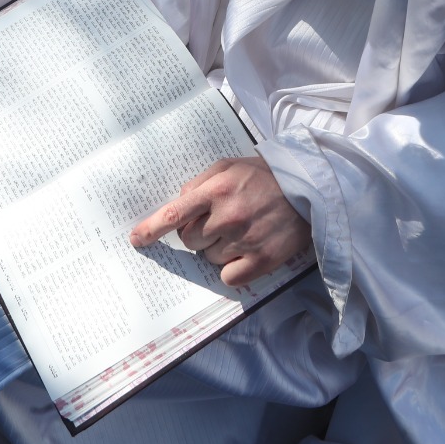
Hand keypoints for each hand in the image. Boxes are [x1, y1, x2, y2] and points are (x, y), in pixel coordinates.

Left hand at [129, 157, 310, 286]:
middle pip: (190, 240)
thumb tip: (177, 204)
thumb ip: (199, 183)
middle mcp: (228, 216)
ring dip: (218, 249)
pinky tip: (246, 251)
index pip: (174, 214)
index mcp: (216, 190)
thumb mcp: (227, 166)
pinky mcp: (262, 260)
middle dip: (198, 233)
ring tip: (241, 231)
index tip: (136, 240)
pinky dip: (233, 268)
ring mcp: (245, 240)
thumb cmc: (263, 176)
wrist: (307, 188)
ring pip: (209, 258)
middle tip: (220, 221)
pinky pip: (228, 277)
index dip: (151, 229)